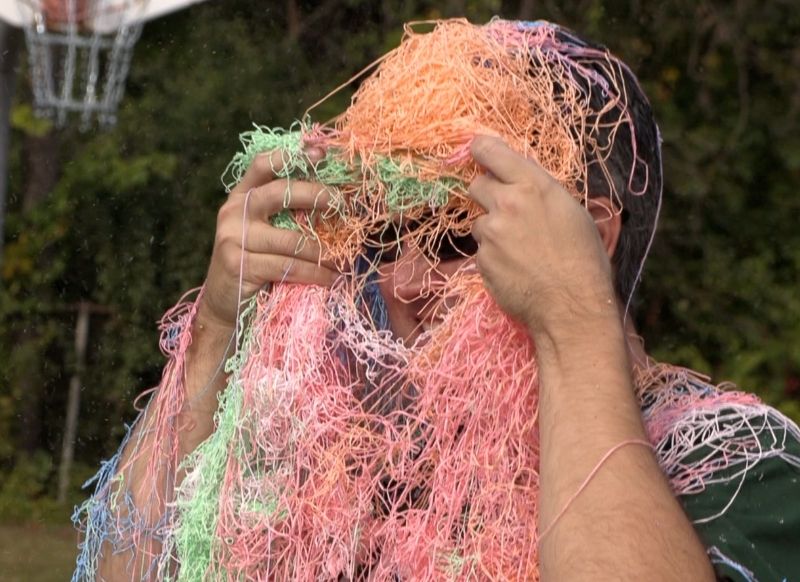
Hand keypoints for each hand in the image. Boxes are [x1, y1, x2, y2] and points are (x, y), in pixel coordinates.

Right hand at [199, 148, 338, 328]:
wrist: (225, 307)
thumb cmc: (256, 266)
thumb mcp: (266, 234)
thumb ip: (286, 215)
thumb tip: (335, 198)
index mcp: (242, 197)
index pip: (263, 165)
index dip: (292, 155)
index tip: (321, 152)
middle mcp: (233, 212)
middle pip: (280, 192)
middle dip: (316, 194)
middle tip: (343, 202)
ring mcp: (234, 238)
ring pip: (291, 239)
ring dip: (324, 251)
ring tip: (345, 259)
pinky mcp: (239, 265)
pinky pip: (288, 267)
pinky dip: (316, 274)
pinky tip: (331, 279)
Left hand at [468, 135, 616, 340]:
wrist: (571, 305)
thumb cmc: (584, 259)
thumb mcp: (571, 212)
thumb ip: (540, 193)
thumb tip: (520, 183)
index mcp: (534, 186)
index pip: (493, 152)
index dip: (481, 149)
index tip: (476, 149)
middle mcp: (508, 204)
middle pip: (476, 185)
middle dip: (485, 194)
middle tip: (504, 209)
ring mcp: (490, 233)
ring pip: (479, 222)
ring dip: (492, 231)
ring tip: (521, 251)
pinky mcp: (482, 260)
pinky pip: (481, 252)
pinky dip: (494, 258)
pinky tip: (517, 270)